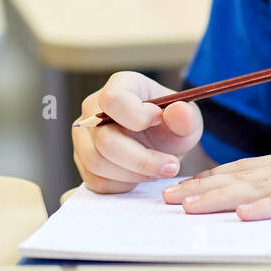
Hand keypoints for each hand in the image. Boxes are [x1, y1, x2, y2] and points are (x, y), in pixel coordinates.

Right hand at [72, 72, 203, 192]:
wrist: (161, 142)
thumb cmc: (170, 125)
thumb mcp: (187, 119)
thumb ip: (185, 117)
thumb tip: (179, 111)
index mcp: (119, 86)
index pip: (113, 100)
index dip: (137, 116)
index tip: (159, 122)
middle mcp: (93, 108)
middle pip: (105, 140)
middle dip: (142, 160)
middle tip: (171, 166)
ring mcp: (84, 135)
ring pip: (97, 163)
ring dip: (134, 174)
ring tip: (158, 170)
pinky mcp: (83, 161)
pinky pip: (96, 180)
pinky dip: (123, 184)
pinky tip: (140, 176)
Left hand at [160, 132, 270, 218]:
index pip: (249, 168)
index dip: (214, 178)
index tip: (184, 188)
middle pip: (243, 174)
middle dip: (203, 187)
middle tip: (168, 198)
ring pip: (260, 185)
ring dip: (221, 196)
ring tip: (189, 206)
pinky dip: (268, 206)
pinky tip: (244, 215)